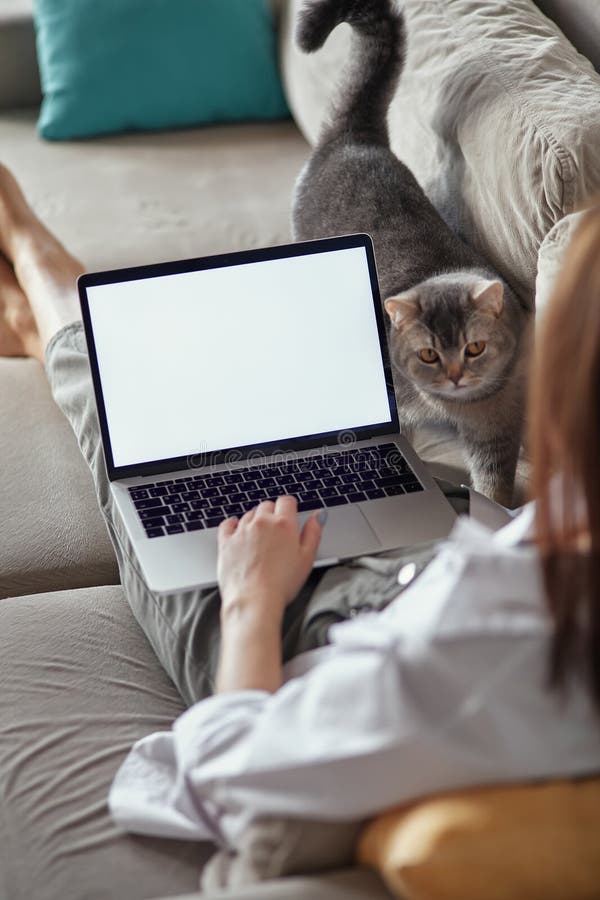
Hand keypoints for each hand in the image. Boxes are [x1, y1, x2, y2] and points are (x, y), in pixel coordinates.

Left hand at [217, 496, 324, 622]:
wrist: (254, 600)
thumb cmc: (282, 583)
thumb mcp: (307, 558)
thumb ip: (313, 532)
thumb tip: (318, 515)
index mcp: (283, 524)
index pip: (286, 501)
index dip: (289, 507)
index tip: (290, 515)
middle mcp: (261, 522)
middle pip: (267, 506)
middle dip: (272, 514)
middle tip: (277, 532)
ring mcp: (241, 531)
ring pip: (249, 514)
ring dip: (255, 521)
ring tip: (260, 539)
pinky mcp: (226, 542)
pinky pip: (228, 524)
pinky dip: (233, 524)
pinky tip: (237, 529)